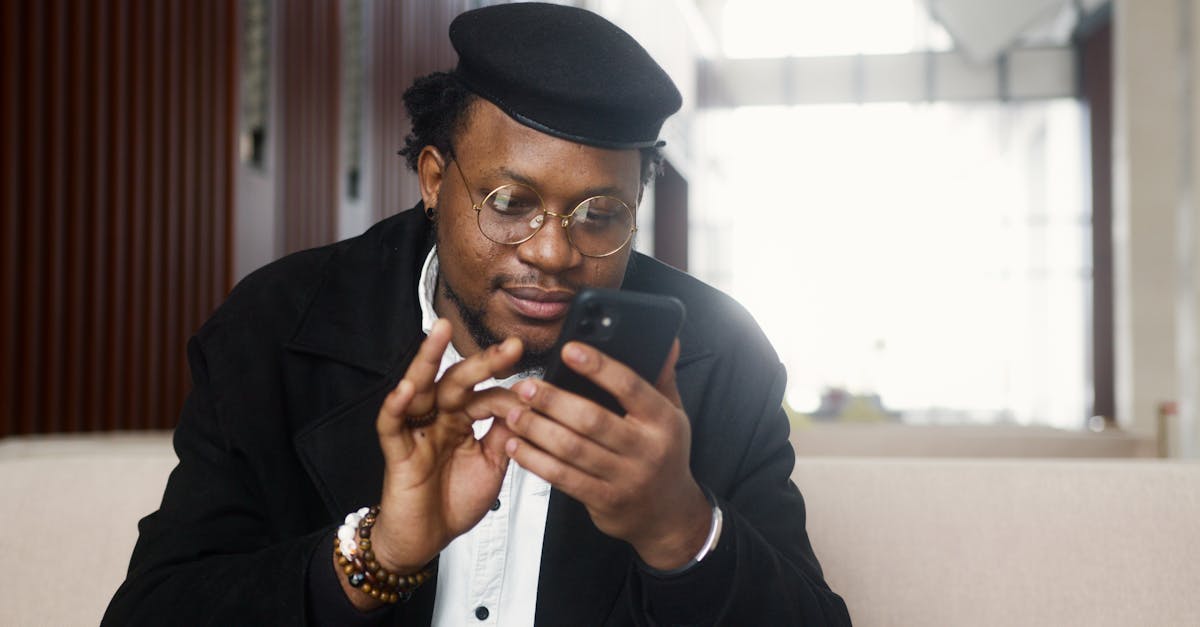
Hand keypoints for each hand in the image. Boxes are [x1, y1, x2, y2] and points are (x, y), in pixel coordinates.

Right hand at [369, 319, 523, 572]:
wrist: (425, 539)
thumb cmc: (453, 501)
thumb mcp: (491, 466)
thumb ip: (505, 436)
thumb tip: (528, 407)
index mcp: (462, 421)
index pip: (486, 395)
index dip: (510, 393)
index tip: (537, 391)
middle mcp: (439, 419)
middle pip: (457, 382)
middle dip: (482, 362)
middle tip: (510, 346)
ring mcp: (416, 432)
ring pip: (420, 389)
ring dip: (428, 360)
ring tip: (439, 332)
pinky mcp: (397, 452)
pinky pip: (392, 425)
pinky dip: (396, 406)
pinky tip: (406, 388)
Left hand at [502, 339, 711, 569]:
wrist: (669, 515)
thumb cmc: (664, 456)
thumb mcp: (673, 416)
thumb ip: (661, 377)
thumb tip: (667, 340)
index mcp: (663, 421)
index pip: (630, 387)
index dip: (598, 367)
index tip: (569, 350)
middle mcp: (646, 450)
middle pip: (592, 419)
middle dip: (553, 401)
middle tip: (526, 387)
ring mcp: (625, 478)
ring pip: (572, 450)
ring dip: (538, 430)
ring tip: (515, 413)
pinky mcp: (604, 500)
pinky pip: (564, 478)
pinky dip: (536, 461)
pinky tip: (518, 446)